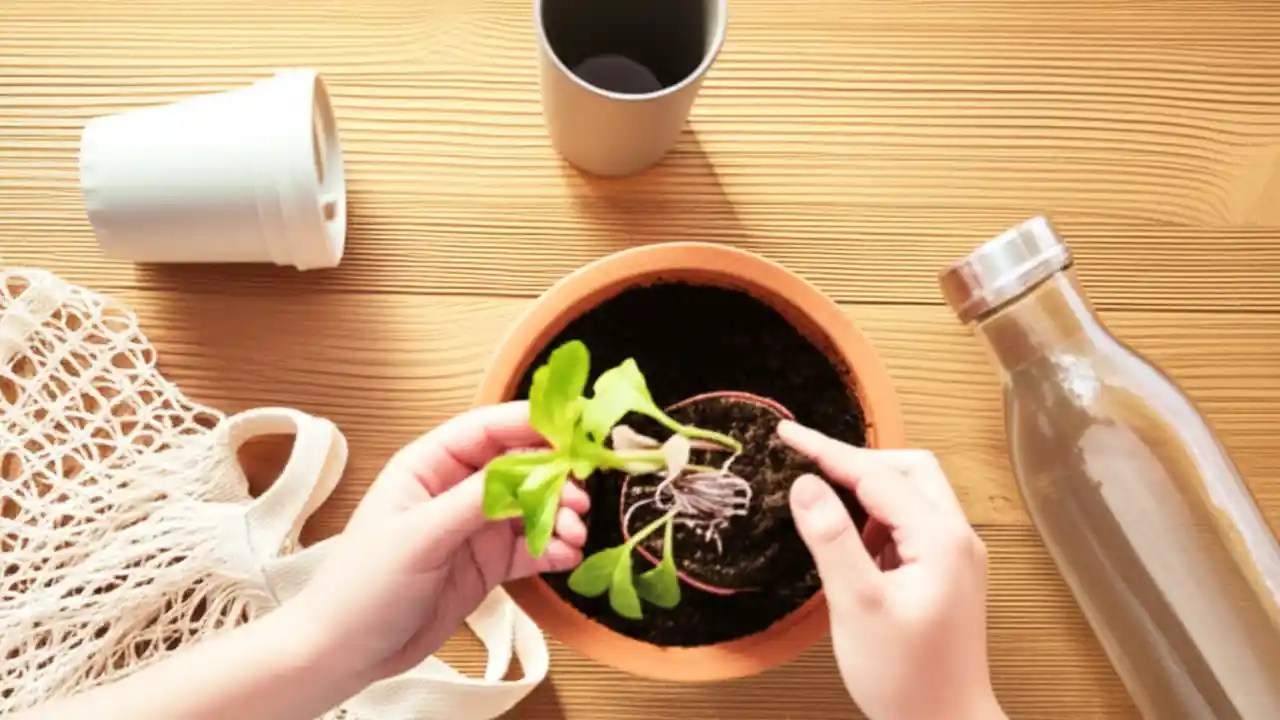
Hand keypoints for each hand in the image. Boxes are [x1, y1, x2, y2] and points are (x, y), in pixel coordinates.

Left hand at [291, 402, 588, 682]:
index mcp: (429, 466)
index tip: (571, 433)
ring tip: (575, 534)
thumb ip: (474, 501)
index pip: (486, 430)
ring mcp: (474, 528)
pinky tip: (567, 555)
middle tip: (579, 497)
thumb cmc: (362, 585)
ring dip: (559, 516)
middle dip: (554, 478)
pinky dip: (553, 548)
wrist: (346, 652)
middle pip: (519, 467)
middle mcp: (455, 490)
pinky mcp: (486, 565)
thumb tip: (527, 470)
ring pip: (531, 508)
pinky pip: (530, 548)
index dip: (530, 425)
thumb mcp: (418, 536)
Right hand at [779, 421, 1003, 719]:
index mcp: (939, 538)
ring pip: (912, 494)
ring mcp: (956, 555)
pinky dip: (879, 521)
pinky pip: (912, 524)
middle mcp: (957, 537)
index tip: (785, 432)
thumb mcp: (857, 606)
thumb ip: (831, 539)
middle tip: (806, 465)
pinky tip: (854, 549)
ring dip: (869, 493)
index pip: (876, 473)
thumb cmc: (904, 677)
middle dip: (856, 462)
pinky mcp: (946, 574)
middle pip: (908, 469)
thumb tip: (804, 484)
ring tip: (828, 519)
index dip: (827, 450)